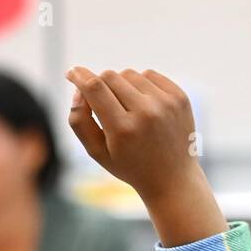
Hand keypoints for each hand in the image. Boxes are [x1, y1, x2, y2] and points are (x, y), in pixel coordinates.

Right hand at [66, 66, 226, 246]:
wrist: (172, 179)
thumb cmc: (129, 166)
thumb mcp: (97, 152)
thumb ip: (80, 121)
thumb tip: (78, 89)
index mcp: (123, 130)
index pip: (95, 88)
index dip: (79, 76)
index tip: (71, 72)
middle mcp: (146, 113)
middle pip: (110, 76)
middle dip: (99, 85)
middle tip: (101, 104)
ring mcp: (166, 103)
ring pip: (129, 74)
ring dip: (120, 86)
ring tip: (125, 110)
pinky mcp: (179, 97)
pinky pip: (149, 75)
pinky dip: (140, 84)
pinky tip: (142, 106)